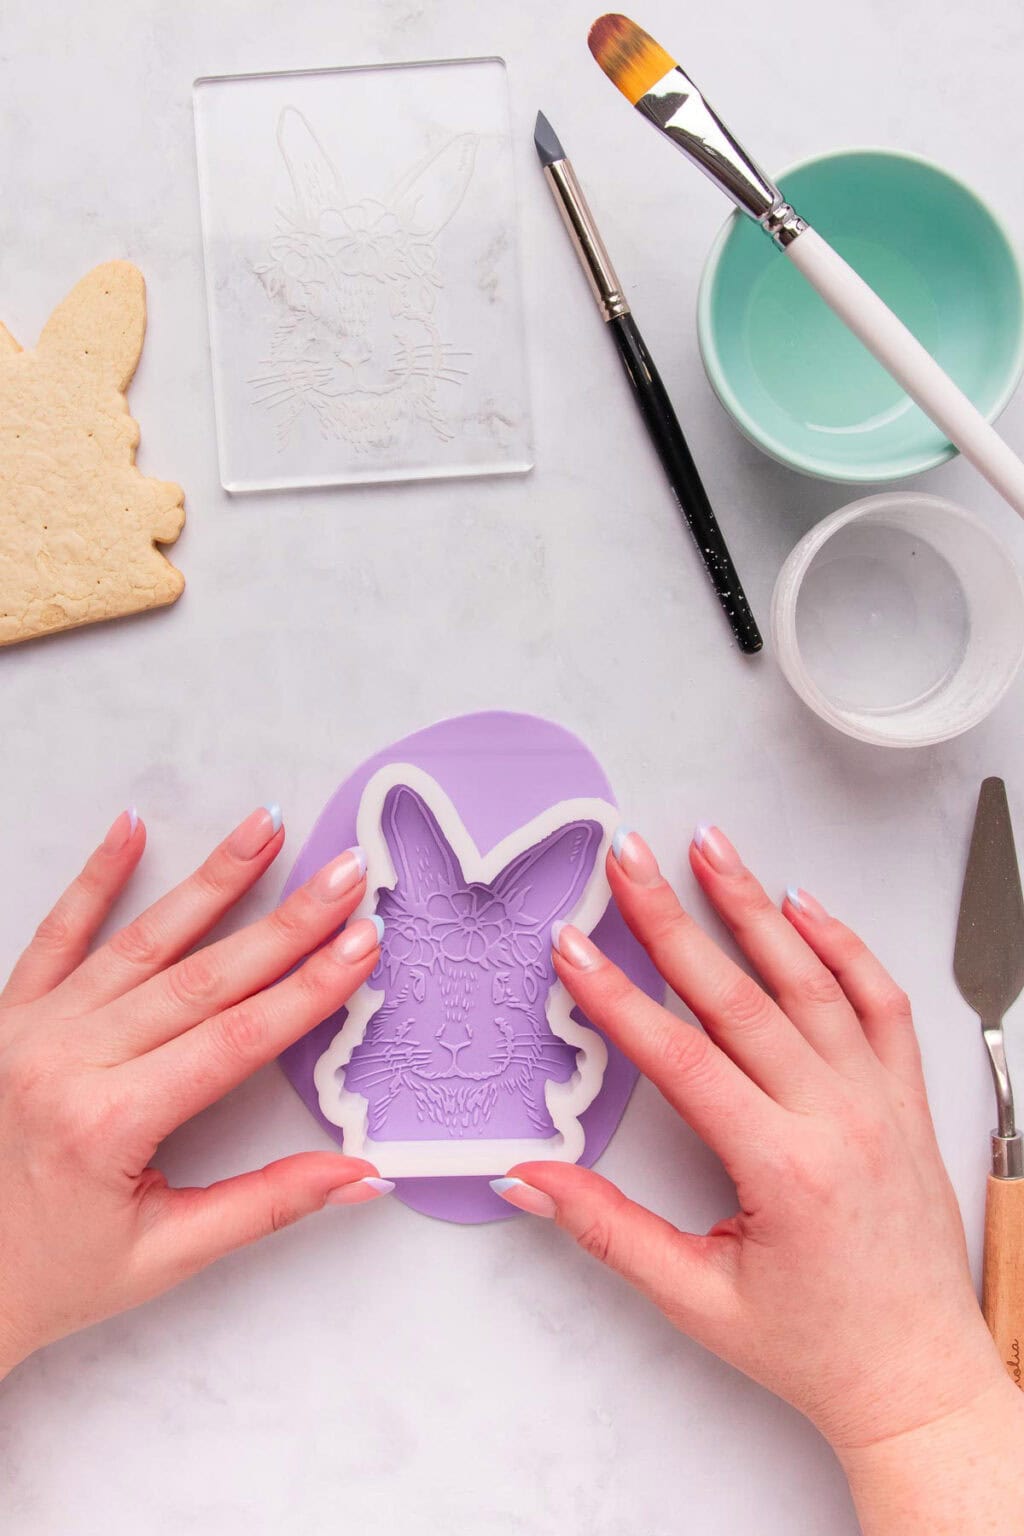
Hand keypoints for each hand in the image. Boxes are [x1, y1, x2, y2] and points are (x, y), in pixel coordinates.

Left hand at [0, 807, 389, 1377]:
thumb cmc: (49, 1277)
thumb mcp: (163, 1255)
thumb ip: (267, 1205)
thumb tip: (360, 1175)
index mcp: (107, 1123)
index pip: (235, 1040)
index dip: (308, 990)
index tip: (361, 943)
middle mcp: (64, 1062)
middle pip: (202, 977)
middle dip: (286, 922)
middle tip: (346, 874)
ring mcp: (28, 1030)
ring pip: (140, 941)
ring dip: (211, 880)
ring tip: (265, 827)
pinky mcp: (6, 1016)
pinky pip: (55, 935)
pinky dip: (94, 879)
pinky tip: (129, 829)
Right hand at [493, 825, 1023, 1531]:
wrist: (918, 1381)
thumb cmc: (814, 1350)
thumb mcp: (696, 1298)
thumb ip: (606, 1230)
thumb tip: (526, 1180)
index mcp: (784, 1169)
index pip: (682, 1059)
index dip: (617, 997)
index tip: (573, 946)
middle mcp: (840, 1120)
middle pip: (741, 996)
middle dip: (672, 918)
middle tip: (628, 858)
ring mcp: (881, 1103)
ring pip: (813, 981)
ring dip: (754, 907)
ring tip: (709, 847)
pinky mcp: (906, 1101)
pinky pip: (881, 1003)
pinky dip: (843, 946)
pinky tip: (803, 905)